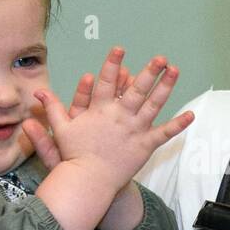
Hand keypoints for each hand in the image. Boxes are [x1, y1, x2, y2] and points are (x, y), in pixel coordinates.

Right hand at [27, 47, 192, 195]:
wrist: (88, 181)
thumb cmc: (74, 156)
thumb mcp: (61, 130)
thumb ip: (52, 109)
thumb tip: (38, 93)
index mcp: (100, 110)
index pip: (107, 82)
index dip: (113, 64)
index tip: (120, 48)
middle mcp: (120, 116)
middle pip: (137, 89)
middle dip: (150, 71)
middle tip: (160, 57)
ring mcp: (135, 130)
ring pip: (154, 105)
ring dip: (166, 87)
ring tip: (175, 71)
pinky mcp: (145, 145)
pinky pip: (164, 133)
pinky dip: (178, 124)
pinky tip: (191, 114)